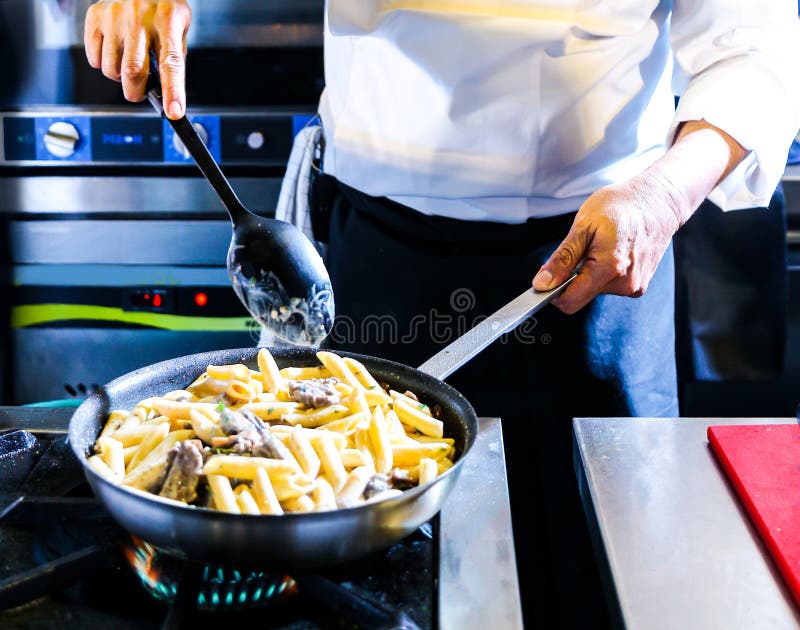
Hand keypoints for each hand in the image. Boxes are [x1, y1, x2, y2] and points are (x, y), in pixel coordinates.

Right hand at [84, 0, 191, 118]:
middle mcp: (140, 18)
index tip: (174, 112)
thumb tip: (166, 92)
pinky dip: (103, 65)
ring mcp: (115, 16)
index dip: (172, 91)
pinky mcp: (96, 16)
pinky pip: (94, 58)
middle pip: (133, 71)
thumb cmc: (162, 6)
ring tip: (127, 64)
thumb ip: (174, 56)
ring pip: (111, 69)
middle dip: (136, 92)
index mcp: (168, 21)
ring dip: (119, 78)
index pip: (171, 63)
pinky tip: (114, 52)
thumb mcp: (179, 26)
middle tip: (139, 92)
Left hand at [532, 174, 683, 313]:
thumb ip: (563, 258)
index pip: (570, 301)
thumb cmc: (620, 206)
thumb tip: (542, 283)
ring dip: (589, 274)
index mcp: (609, 268)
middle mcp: (625, 283)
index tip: (546, 278)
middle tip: (580, 250)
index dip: (552, 292)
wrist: (658, 201)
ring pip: (594, 290)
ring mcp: (635, 286)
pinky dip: (603, 273)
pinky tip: (612, 252)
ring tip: (601, 246)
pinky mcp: (639, 286)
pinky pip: (609, 286)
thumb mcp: (583, 226)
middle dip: (571, 279)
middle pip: (581, 296)